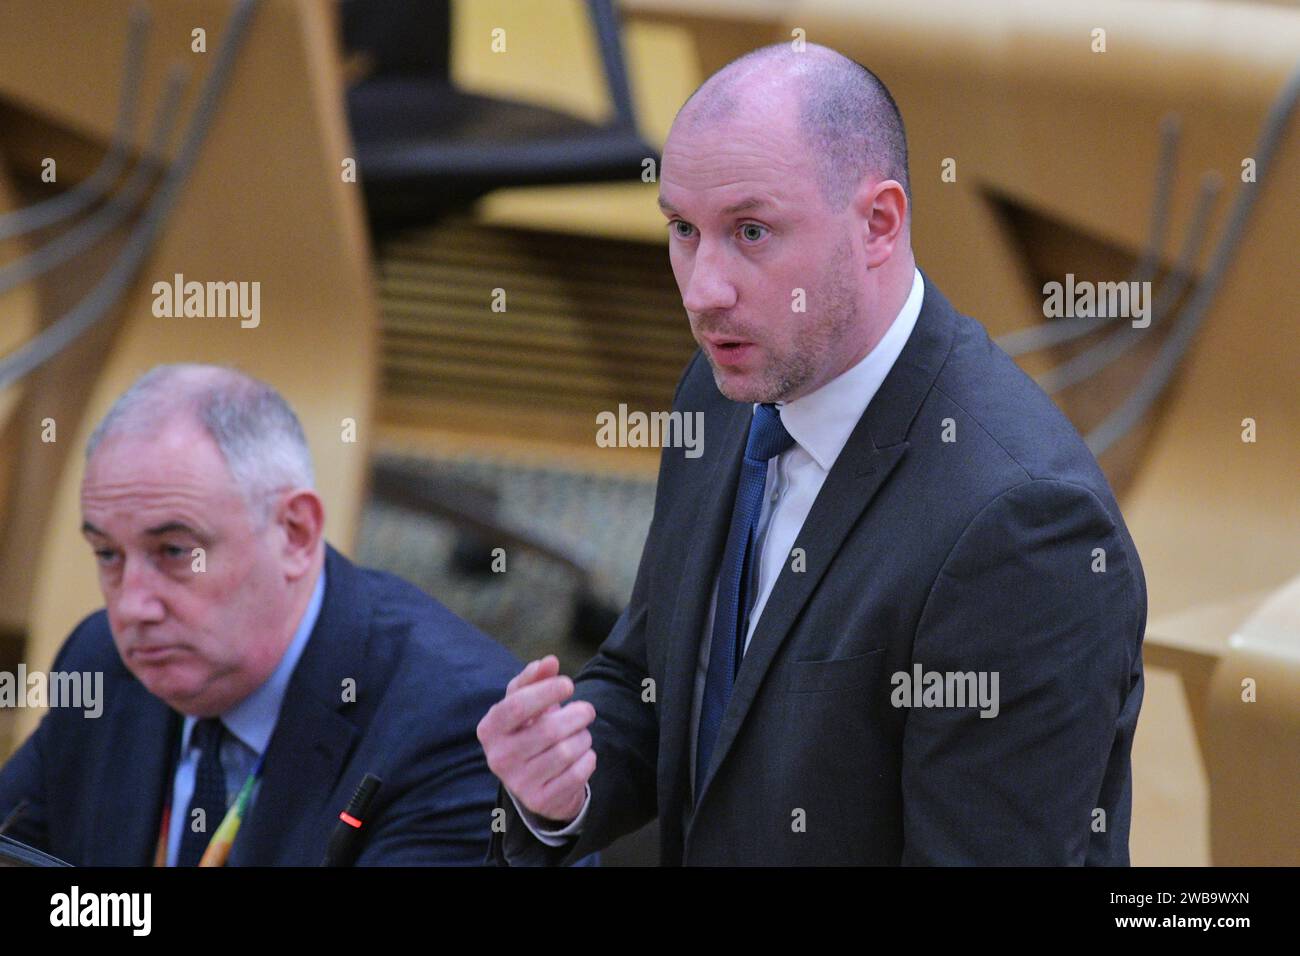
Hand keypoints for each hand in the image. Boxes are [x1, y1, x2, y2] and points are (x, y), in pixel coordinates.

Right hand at [477, 655, 596, 824]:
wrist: (534, 778)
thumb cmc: (529, 728)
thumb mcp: (526, 701)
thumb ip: (535, 678)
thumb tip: (550, 662)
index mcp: (489, 729)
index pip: (516, 707)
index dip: (546, 691)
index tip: (568, 684)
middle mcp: (498, 758)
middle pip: (549, 730)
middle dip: (577, 714)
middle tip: (586, 710)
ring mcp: (519, 784)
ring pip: (567, 752)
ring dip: (584, 737)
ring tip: (581, 733)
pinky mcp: (541, 801)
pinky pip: (577, 773)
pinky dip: (588, 758)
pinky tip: (582, 755)